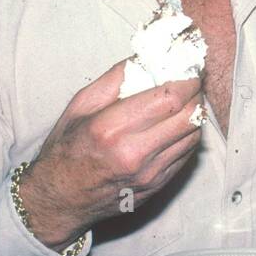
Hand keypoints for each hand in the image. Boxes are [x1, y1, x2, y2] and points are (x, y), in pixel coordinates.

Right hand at [18, 59, 204, 249]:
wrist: (61, 200)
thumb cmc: (66, 149)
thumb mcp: (80, 105)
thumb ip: (116, 78)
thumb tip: (148, 56)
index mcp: (110, 128)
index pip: (169, 98)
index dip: (186, 78)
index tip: (187, 65)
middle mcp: (134, 153)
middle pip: (188, 115)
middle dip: (195, 91)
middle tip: (189, 79)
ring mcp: (150, 173)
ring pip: (193, 134)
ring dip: (194, 112)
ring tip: (183, 100)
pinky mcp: (159, 185)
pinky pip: (187, 153)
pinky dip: (187, 133)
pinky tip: (175, 124)